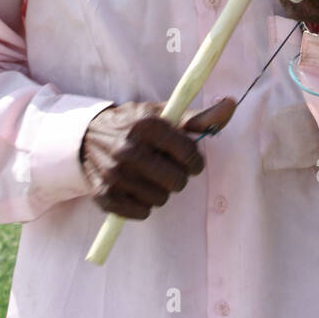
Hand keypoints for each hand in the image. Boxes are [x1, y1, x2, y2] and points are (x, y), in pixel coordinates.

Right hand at [80, 97, 235, 219]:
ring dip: (160, 191)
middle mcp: (128, 149)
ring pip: (160, 199)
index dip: (194, 161)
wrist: (87, 137)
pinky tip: (136, 188)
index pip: (189, 154)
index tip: (189, 160)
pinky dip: (143, 205)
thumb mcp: (164, 115)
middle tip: (166, 168)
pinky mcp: (104, 196)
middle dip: (177, 176)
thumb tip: (231, 104)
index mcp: (146, 125)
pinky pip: (141, 213)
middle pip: (177, 182)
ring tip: (149, 176)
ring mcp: (114, 174)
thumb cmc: (135, 125)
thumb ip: (200, 117)